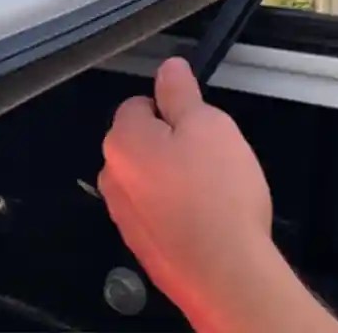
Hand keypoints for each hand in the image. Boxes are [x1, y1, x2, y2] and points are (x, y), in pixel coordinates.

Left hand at [98, 58, 271, 322]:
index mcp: (122, 141)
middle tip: (212, 160)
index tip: (202, 127)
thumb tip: (168, 66)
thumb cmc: (218, 191)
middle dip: (173, 147)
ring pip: (151, 180)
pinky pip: (158, 214)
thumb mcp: (209, 125)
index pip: (139, 105)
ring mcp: (123, 216)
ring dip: (175, 181)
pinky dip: (177, 213)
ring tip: (213, 194)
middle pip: (142, 144)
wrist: (225, 271)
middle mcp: (112, 178)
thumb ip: (181, 92)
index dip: (174, 111)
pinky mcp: (141, 246)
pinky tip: (205, 221)